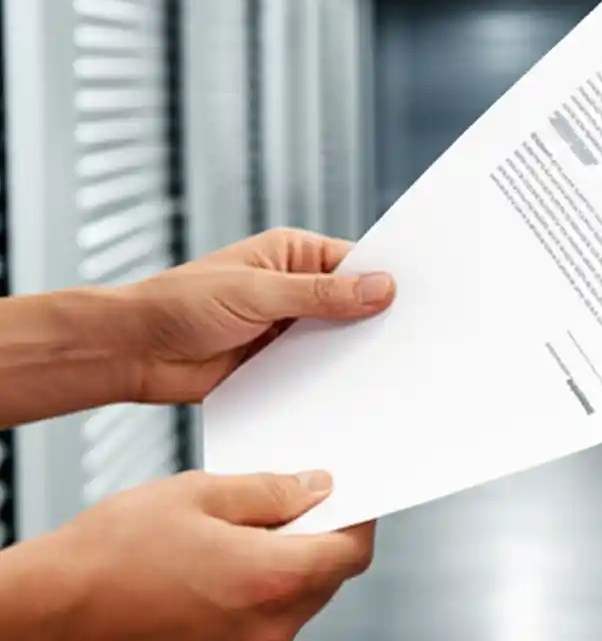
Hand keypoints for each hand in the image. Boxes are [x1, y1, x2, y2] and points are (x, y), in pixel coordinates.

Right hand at [0, 471, 373, 640]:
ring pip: (300, 599)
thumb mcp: (198, 493)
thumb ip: (269, 490)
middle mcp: (268, 625)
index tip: (349, 495)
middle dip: (322, 536)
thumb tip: (315, 486)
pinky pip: (268, 620)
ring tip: (246, 532)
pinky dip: (264, 589)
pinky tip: (228, 563)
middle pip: (330, 576)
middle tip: (294, 503)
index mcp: (270, 577)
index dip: (358, 516)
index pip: (352, 550)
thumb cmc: (110, 553)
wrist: (51, 607)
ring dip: (292, 564)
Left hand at [123, 228, 395, 402]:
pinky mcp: (279, 366)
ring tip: (394, 368)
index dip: (387, 279)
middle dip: (377, 320)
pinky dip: (333, 382)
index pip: (355, 263)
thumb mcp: (258, 292)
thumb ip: (320, 294)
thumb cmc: (181, 305)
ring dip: (356, 354)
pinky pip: (318, 372)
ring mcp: (288, 329)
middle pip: (353, 304)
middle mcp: (295, 290)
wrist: (134, 353)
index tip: (420, 297)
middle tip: (416, 337)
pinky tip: (356, 392)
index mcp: (292, 255)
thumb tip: (380, 287)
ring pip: (338, 341)